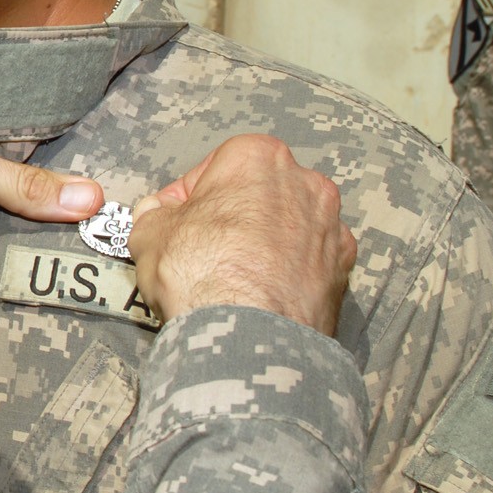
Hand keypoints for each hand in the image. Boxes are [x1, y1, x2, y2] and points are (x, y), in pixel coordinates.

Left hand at [0, 88, 103, 272]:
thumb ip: (21, 183)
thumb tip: (91, 198)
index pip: (30, 127)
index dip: (70, 146)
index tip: (120, 168)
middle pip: (23, 175)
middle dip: (59, 195)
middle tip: (118, 217)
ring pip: (6, 213)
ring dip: (35, 228)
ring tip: (99, 244)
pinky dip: (6, 254)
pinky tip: (49, 265)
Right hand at [127, 135, 355, 333]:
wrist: (247, 335)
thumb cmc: (204, 274)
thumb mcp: (149, 232)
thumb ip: (155, 215)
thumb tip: (157, 218)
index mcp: (257, 157)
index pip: (213, 168)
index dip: (188, 198)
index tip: (176, 220)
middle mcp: (304, 183)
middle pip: (257, 195)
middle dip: (232, 217)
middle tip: (202, 247)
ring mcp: (330, 228)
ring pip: (288, 228)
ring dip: (263, 244)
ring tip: (232, 275)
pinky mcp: (342, 271)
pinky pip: (309, 263)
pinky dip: (288, 274)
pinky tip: (261, 292)